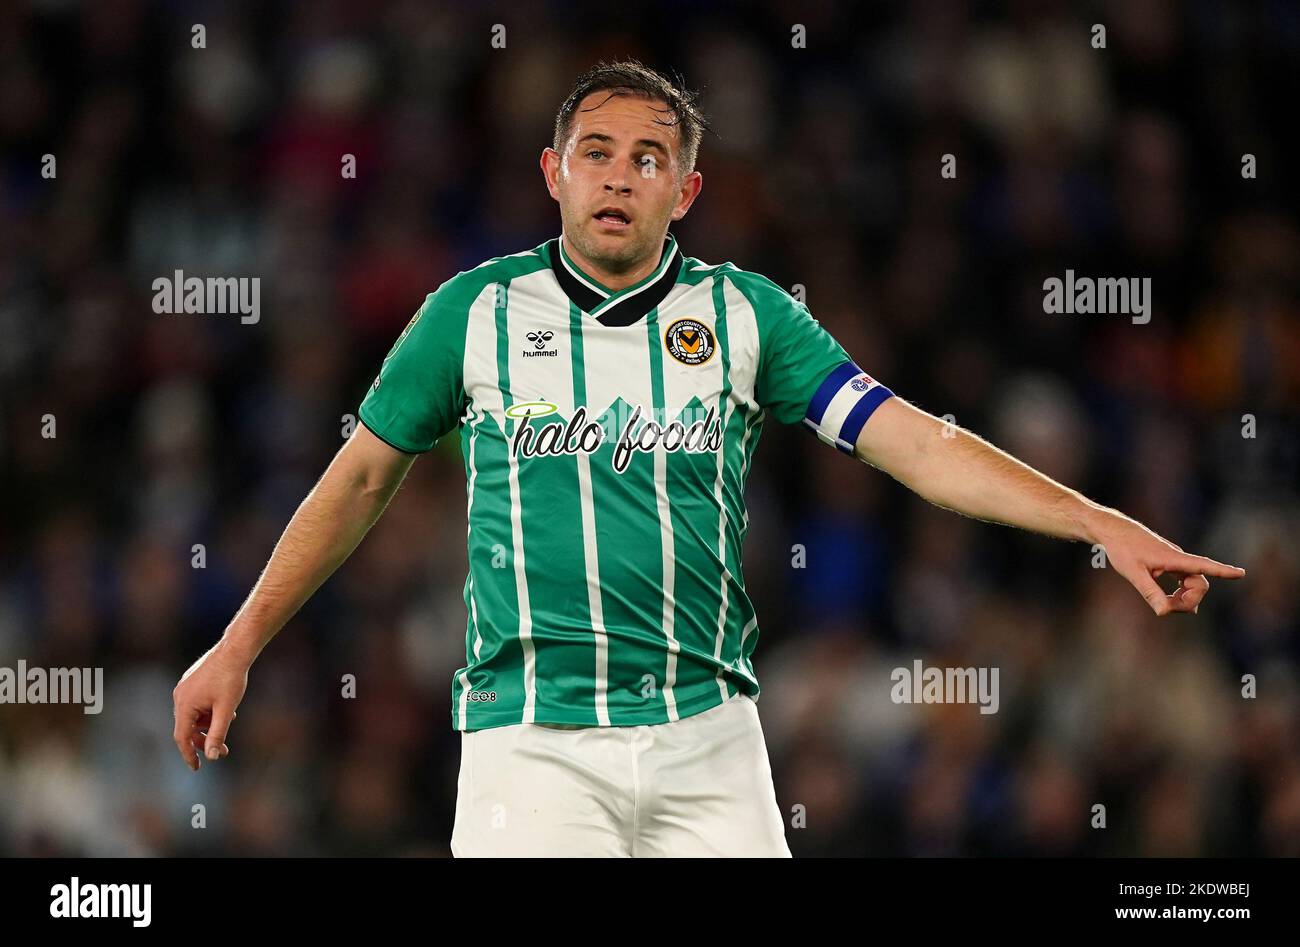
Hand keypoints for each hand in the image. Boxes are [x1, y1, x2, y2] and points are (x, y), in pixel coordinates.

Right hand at [172, 638, 250, 770]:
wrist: (235, 650)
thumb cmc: (231, 678)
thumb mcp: (226, 710)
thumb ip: (217, 734)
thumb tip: (212, 757)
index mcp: (184, 705)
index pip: (182, 738)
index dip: (189, 755)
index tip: (197, 768)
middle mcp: (180, 696)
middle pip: (188, 727)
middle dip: (205, 740)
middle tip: (223, 751)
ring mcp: (185, 687)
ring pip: (194, 715)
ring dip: (209, 725)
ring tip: (228, 724)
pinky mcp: (192, 681)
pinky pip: (197, 704)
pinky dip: (209, 712)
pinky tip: (226, 712)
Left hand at [1093, 513, 1245, 615]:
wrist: (1113, 531)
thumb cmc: (1122, 549)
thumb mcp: (1133, 573)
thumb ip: (1150, 592)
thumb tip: (1164, 612)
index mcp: (1174, 558)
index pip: (1204, 565)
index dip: (1224, 571)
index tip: (1242, 573)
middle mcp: (1179, 558)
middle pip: (1199, 584)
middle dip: (1189, 601)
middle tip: (1165, 608)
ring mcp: (1175, 561)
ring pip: (1192, 584)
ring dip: (1184, 598)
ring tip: (1164, 606)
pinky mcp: (1169, 563)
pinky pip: (1184, 581)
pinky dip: (1179, 593)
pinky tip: (1172, 602)